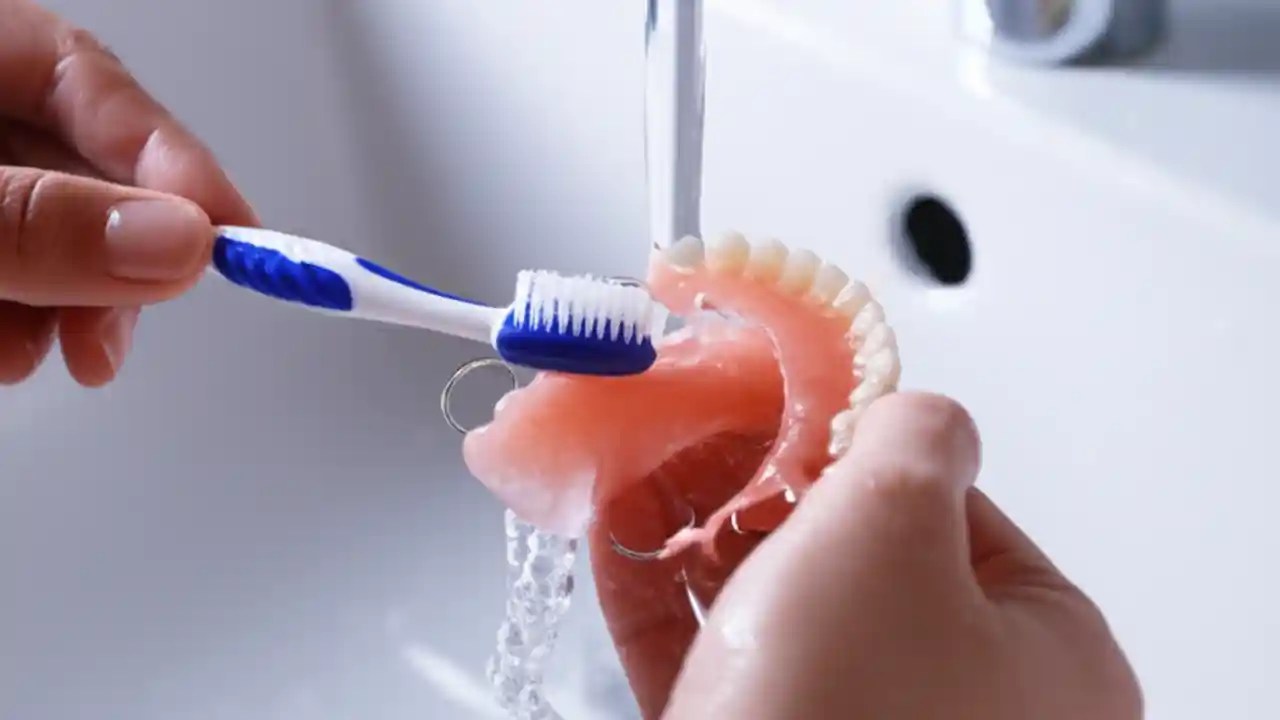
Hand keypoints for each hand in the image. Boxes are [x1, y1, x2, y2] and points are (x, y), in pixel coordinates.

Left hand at [0, 0, 254, 386]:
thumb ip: (39, 220)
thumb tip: (173, 243)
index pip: (92, 82)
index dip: (174, 164)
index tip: (237, 240)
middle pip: (77, 168)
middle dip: (115, 258)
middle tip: (138, 318)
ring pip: (47, 229)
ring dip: (68, 302)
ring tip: (49, 355)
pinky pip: (8, 265)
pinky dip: (22, 313)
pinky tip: (14, 348)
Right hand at [592, 393, 1142, 718]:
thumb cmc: (843, 706)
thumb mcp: (893, 520)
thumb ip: (914, 435)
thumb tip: (909, 411)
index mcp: (1046, 656)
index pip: (956, 513)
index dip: (859, 452)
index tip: (782, 414)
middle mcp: (968, 707)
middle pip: (856, 558)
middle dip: (762, 491)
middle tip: (703, 442)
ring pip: (781, 613)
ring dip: (704, 536)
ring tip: (646, 480)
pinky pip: (726, 665)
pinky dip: (671, 603)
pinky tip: (624, 543)